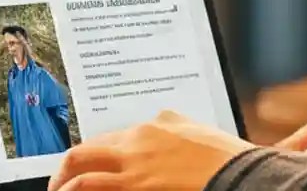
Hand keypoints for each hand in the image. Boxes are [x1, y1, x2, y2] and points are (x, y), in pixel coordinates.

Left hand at [47, 110, 253, 190]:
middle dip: (72, 164)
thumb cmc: (235, 164)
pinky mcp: (133, 183)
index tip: (100, 167)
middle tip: (65, 181)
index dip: (106, 154)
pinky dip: (72, 190)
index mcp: (165, 122)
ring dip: (63, 179)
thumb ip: (189, 138)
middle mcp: (144, 135)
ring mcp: (135, 159)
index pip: (121, 135)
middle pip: (93, 144)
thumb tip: (184, 139)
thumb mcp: (210, 140)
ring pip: (79, 161)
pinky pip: (87, 185)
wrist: (244, 176)